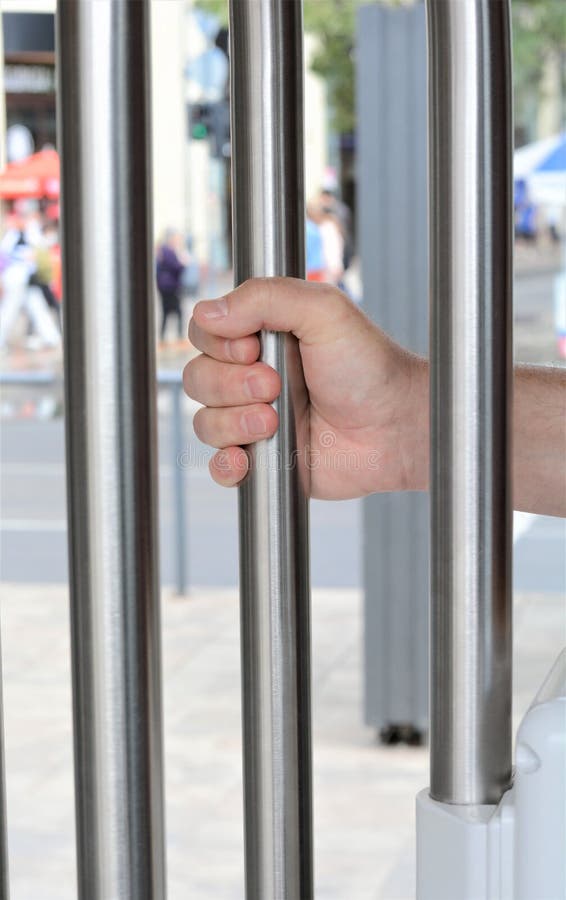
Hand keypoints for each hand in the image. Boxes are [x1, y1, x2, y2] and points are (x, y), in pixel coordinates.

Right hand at [183, 278, 427, 499]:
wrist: (396, 427)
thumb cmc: (369, 367)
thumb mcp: (323, 311)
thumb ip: (264, 298)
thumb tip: (207, 312)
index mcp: (260, 336)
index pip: (204, 333)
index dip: (218, 344)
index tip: (254, 349)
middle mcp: (251, 377)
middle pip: (198, 379)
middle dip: (231, 386)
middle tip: (275, 387)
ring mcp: (254, 420)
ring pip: (204, 423)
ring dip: (234, 423)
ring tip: (276, 422)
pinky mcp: (263, 460)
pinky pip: (218, 467)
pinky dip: (225, 465)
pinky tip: (248, 457)